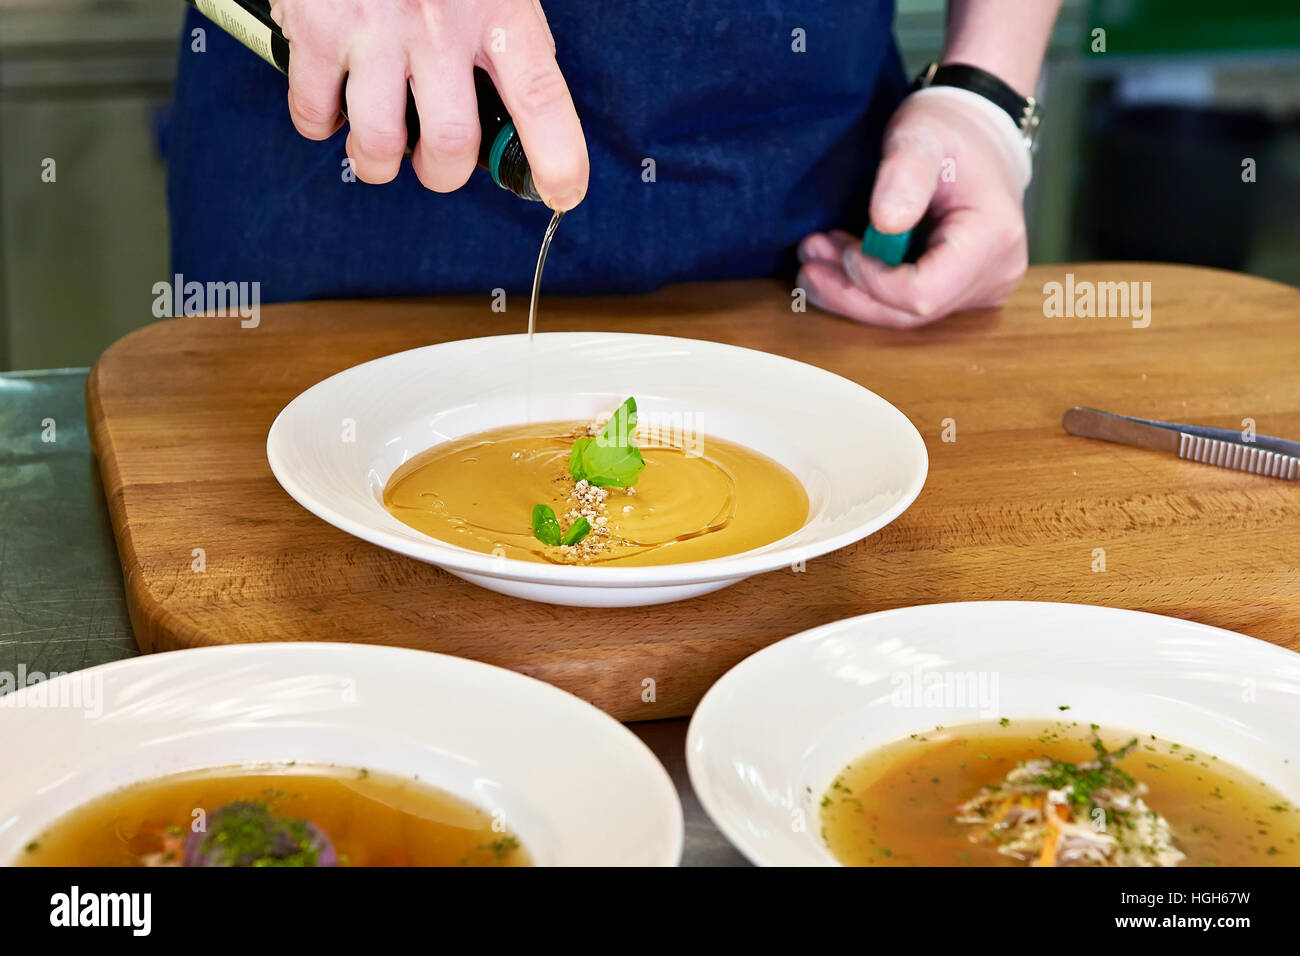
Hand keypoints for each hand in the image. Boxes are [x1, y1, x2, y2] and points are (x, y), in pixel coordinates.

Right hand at [270, 0, 588, 208]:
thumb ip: (503, 30)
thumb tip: (518, 105)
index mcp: (499, 7)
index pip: (541, 99)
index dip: (558, 158)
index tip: (565, 193)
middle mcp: (441, 24)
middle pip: (451, 144)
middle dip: (441, 173)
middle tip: (435, 162)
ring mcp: (377, 29)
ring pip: (379, 143)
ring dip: (379, 162)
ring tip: (380, 147)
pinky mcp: (319, 28)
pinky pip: (315, 111)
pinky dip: (321, 124)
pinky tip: (333, 105)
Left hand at [797, 91, 1028, 327]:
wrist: (976, 137)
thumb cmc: (949, 131)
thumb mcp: (921, 133)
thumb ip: (904, 173)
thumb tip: (885, 222)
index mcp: (991, 240)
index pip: (923, 293)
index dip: (873, 281)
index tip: (842, 248)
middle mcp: (995, 274)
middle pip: (908, 313)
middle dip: (850, 290)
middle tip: (808, 257)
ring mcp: (981, 288)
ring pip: (902, 316)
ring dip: (851, 291)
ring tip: (814, 256)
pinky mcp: (963, 291)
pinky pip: (907, 305)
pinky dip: (868, 287)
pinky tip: (839, 260)